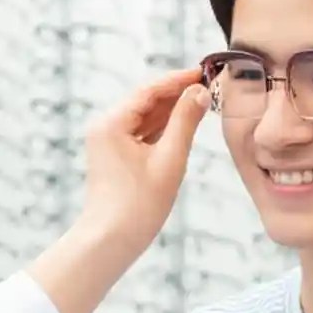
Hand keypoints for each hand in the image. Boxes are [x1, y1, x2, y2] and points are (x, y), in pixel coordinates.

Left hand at [27, 69, 208, 312]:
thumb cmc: (138, 205)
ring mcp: (107, 141)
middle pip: (146, 101)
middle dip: (176, 94)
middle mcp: (105, 127)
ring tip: (201, 102)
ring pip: (144, 117)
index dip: (178, 80)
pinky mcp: (113, 156)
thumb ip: (185, 122)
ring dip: (171, 111)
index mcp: (112, 123)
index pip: (150, 91)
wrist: (110, 240)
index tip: (203, 71)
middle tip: (208, 86)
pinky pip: (140, 133)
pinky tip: (183, 126)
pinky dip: (161, 128)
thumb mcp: (169, 160)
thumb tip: (199, 93)